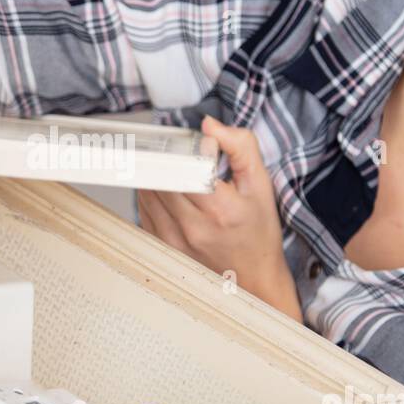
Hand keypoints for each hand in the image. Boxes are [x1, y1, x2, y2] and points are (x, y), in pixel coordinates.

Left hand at [136, 116, 301, 320]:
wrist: (254, 279)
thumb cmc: (258, 232)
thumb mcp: (260, 185)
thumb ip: (240, 147)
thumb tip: (209, 125)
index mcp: (220, 209)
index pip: (183, 167)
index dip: (179, 148)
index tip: (185, 142)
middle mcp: (193, 227)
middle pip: (160, 177)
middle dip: (165, 158)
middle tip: (175, 150)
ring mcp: (174, 240)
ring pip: (147, 192)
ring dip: (155, 174)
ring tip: (171, 168)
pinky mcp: (163, 247)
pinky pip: (144, 210)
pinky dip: (150, 194)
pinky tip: (166, 189)